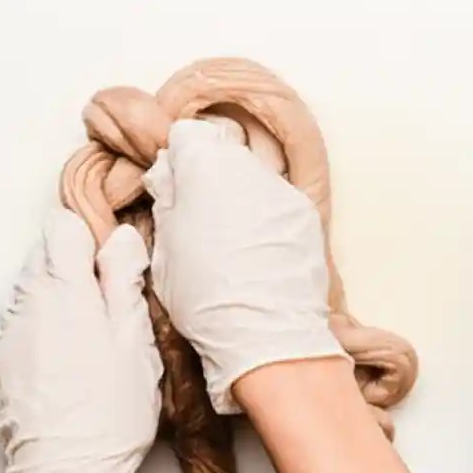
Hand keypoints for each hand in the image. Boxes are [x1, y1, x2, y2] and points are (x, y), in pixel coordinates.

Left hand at [0, 209, 162, 472]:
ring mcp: (5, 338)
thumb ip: (124, 281)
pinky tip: (66, 372)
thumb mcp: (136, 341)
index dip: (90, 240)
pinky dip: (40, 339)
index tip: (110, 264)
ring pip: (29, 297)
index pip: (62, 228)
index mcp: (63, 289)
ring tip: (89, 346)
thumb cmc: (109, 414)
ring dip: (56, 306)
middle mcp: (24, 305)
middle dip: (73, 272)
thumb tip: (120, 239)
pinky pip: (19, 333)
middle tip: (108, 310)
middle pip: (42, 260)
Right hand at [144, 119, 346, 413]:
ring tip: (232, 240)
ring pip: (255, 177)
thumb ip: (168, 202)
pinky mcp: (308, 214)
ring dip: (242, 195)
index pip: (188, 136)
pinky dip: (267, 216)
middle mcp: (249, 168)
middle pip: (225, 153)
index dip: (179, 160)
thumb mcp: (164, 251)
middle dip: (211, 176)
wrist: (267, 335)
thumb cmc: (204, 298)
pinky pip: (279, 202)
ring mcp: (284, 191)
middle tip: (201, 216)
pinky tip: (259, 250)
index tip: (175, 187)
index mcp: (206, 168)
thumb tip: (170, 177)